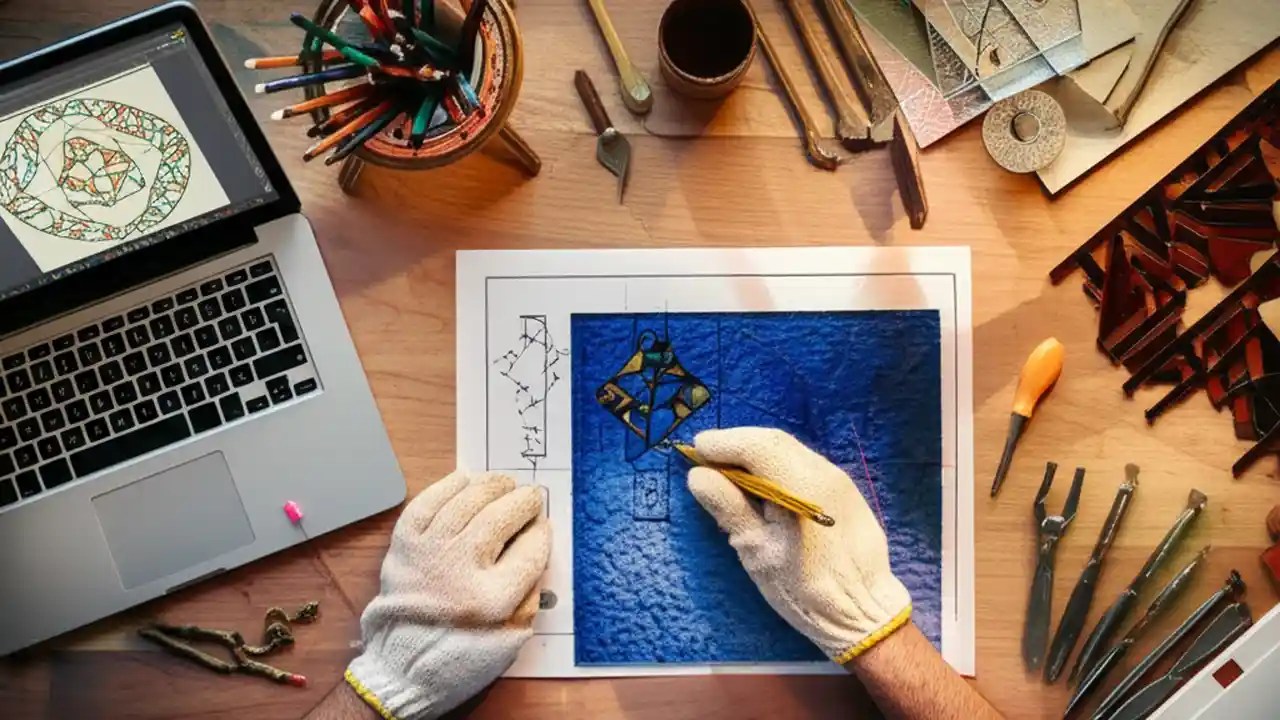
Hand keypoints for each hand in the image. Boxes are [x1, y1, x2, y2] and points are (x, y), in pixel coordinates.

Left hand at [346, 472, 550, 719]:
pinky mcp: (404, 547)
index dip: (541, 533)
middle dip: (523, 502)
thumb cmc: (462, 654)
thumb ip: (530, 593)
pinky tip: (465, 481)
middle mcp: (460, 572)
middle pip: (501, 518)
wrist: (403, 667)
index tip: (543, 526)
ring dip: (491, 486)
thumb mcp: (511, 638)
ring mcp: (429, 555)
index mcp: (492, 601)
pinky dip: (447, 487)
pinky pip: (427, 503)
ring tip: (504, 483)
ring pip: (467, 502)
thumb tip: (536, 544)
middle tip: (531, 496)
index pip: (530, 550)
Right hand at [687, 428, 910, 663]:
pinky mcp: (845, 490)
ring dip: (755, 453)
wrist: (863, 610)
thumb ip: (729, 507)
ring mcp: (839, 478)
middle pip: (773, 441)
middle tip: (707, 459)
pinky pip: (803, 463)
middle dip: (736, 443)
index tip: (695, 451)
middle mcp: (824, 472)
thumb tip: (698, 475)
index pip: (755, 445)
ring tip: (729, 473)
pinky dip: (775, 465)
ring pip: (789, 450)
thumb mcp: (758, 551)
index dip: (722, 443)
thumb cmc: (805, 590)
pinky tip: (762, 486)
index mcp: (801, 486)